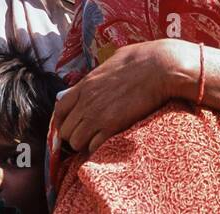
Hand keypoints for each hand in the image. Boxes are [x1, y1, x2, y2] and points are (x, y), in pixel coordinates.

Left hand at [54, 39, 196, 153]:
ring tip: (97, 141)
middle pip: (65, 130)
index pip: (60, 109)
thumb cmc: (142, 59)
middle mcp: (87, 101)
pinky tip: (107, 143)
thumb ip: (101, 74)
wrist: (159, 67)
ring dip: (85, 144)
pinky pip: (93, 147)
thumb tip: (102, 74)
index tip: (70, 126)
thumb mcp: (113, 62)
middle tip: (87, 136)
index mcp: (85, 84)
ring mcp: (97, 115)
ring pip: (76, 142)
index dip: (62, 121)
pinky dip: (98, 149)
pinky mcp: (112, 126)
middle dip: (74, 136)